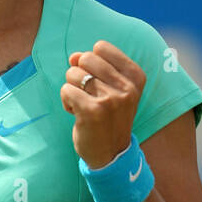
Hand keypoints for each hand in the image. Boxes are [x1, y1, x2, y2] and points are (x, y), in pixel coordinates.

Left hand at [60, 40, 145, 168]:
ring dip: (72, 90)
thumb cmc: (108, 117)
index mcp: (135, 77)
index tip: (98, 82)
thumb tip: (73, 56)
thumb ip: (94, 66)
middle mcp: (126, 87)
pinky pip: (66, 90)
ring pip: (73, 74)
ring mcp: (110, 99)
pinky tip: (77, 114)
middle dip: (78, 75)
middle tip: (87, 95)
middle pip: (85, 58)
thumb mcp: (111, 88)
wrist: (111, 154)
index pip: (101, 47)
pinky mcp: (92, 111)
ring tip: (83, 106)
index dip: (91, 63)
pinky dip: (66, 102)